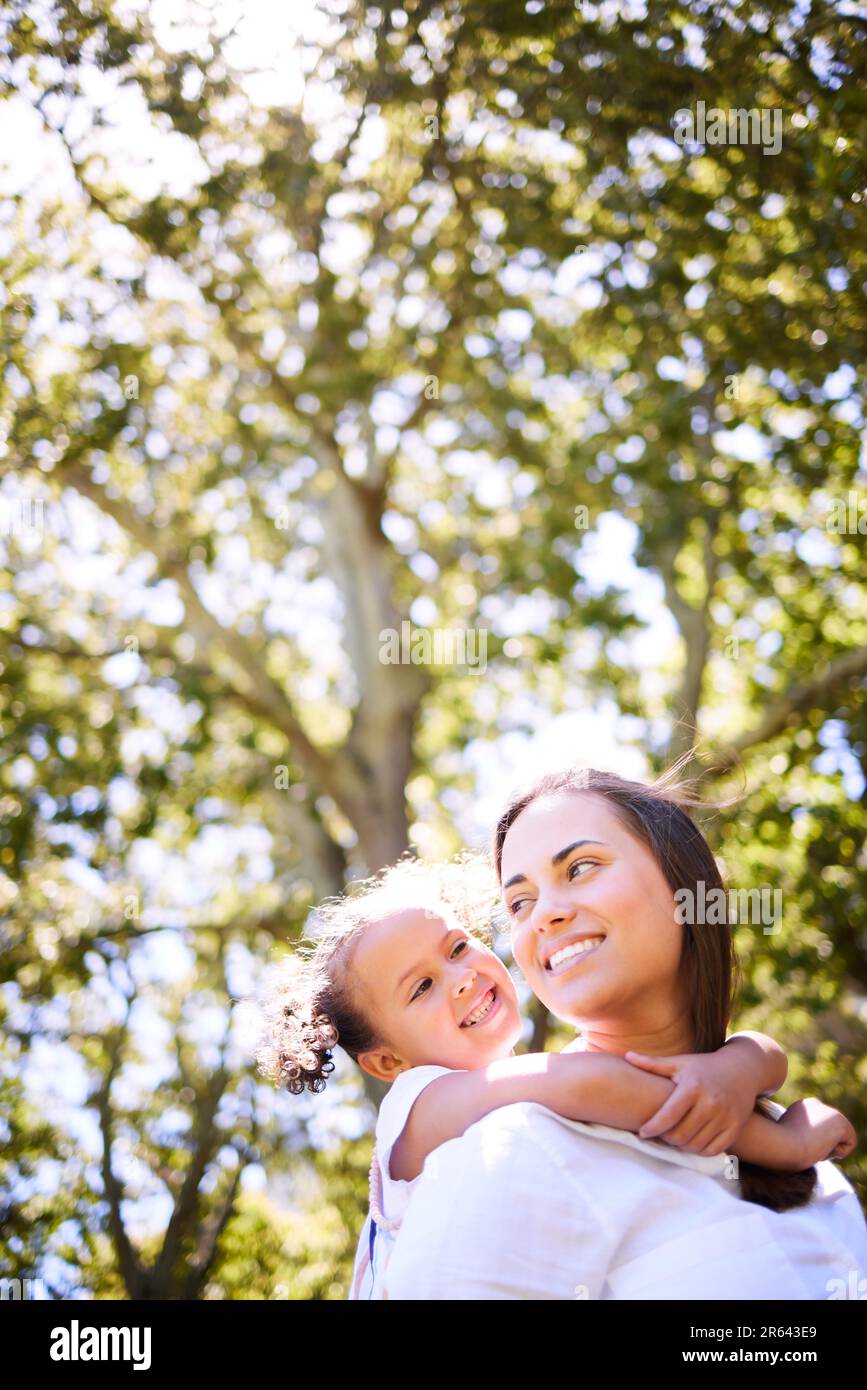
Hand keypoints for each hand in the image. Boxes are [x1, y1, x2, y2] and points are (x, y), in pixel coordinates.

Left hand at [624, 1049, 753, 1154]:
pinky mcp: (735, 1127)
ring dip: (681, 1146)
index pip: (668, 1115)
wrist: (742, 1070)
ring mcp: (725, 1116)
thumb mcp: (680, 1062)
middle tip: (660, 1134)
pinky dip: (699, 1150)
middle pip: (680, 1134)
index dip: (653, 1127)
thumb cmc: (704, 1067)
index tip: (643, 1133)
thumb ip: (653, 1064)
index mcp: (693, 1086)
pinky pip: (713, 1150)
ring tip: (673, 1138)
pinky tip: (691, 1142)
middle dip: (666, 1138)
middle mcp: (710, 1102)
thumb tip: (626, 1056)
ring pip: (695, 1145)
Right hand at [778, 1097, 856, 1166]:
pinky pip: (848, 1145)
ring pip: (838, 1140)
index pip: (816, 1130)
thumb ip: (798, 1134)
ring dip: (826, 1150)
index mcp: (799, 1107)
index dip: (808, 1143)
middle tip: (802, 1146)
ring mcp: (829, 1111)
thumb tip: (810, 1144)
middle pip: (828, 1135)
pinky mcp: (840, 1122)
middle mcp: (815, 1104)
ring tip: (809, 1146)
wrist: (781, 1146)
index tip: (795, 1144)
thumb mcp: (785, 1138)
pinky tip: (820, 1147)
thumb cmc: (779, 1148)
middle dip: (818, 1145)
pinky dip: (836, 1152)